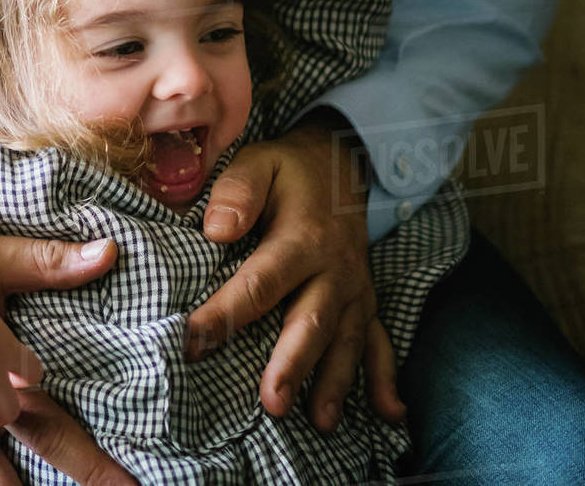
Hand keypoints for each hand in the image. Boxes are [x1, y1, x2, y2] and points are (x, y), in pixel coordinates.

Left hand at [184, 110, 405, 431]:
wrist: (339, 163)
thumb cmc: (287, 170)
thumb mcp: (258, 162)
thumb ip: (238, 191)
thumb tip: (217, 230)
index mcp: (302, 237)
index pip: (260, 282)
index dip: (227, 313)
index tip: (195, 342)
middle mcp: (334, 270)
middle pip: (312, 321)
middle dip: (292, 364)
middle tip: (272, 402)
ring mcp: (354, 289)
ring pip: (346, 341)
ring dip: (334, 383)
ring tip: (319, 422)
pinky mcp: (364, 302)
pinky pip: (379, 342)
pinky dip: (384, 379)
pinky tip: (389, 413)